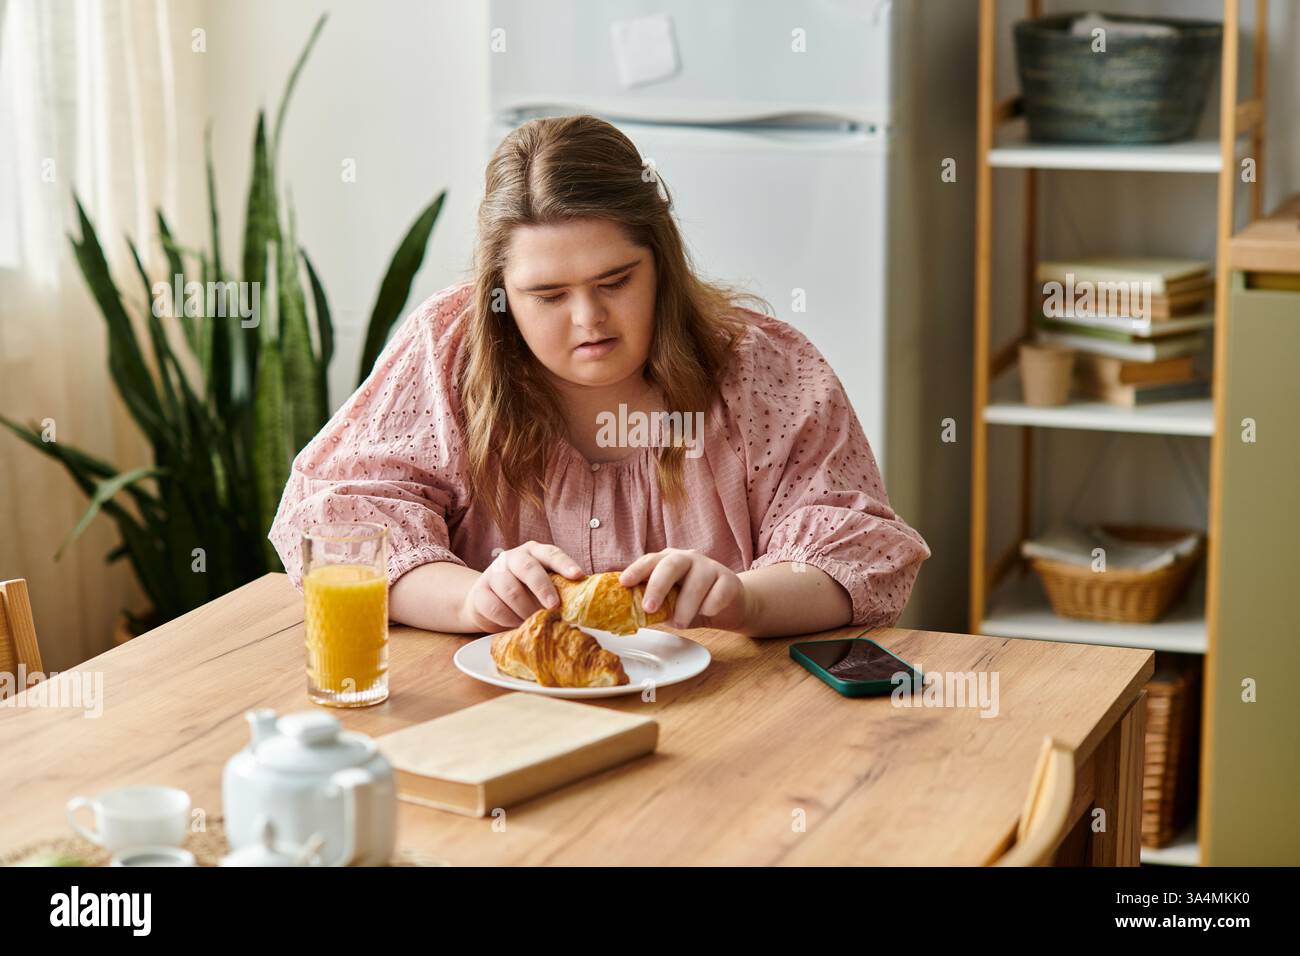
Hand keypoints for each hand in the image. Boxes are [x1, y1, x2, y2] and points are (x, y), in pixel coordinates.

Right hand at [462, 541, 584, 631]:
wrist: (484, 601)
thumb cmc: (524, 593)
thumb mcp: (542, 585)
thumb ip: (559, 588)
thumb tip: (586, 603)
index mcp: (533, 552)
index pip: (551, 553)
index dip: (565, 564)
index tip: (578, 576)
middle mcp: (512, 558)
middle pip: (528, 568)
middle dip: (543, 588)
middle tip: (554, 607)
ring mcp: (493, 573)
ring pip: (511, 590)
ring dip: (526, 610)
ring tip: (534, 621)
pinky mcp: (479, 592)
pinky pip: (495, 607)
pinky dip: (509, 619)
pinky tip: (516, 624)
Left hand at [619, 548, 753, 632]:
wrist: (728, 606)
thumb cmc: (691, 603)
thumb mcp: (669, 603)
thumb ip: (653, 605)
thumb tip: (628, 617)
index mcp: (668, 560)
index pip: (650, 561)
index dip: (636, 570)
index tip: (624, 583)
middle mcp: (688, 558)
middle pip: (671, 565)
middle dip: (658, 587)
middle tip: (649, 608)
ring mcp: (710, 566)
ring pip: (696, 583)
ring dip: (685, 607)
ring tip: (680, 624)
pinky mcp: (729, 580)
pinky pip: (718, 593)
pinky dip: (710, 607)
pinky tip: (708, 612)